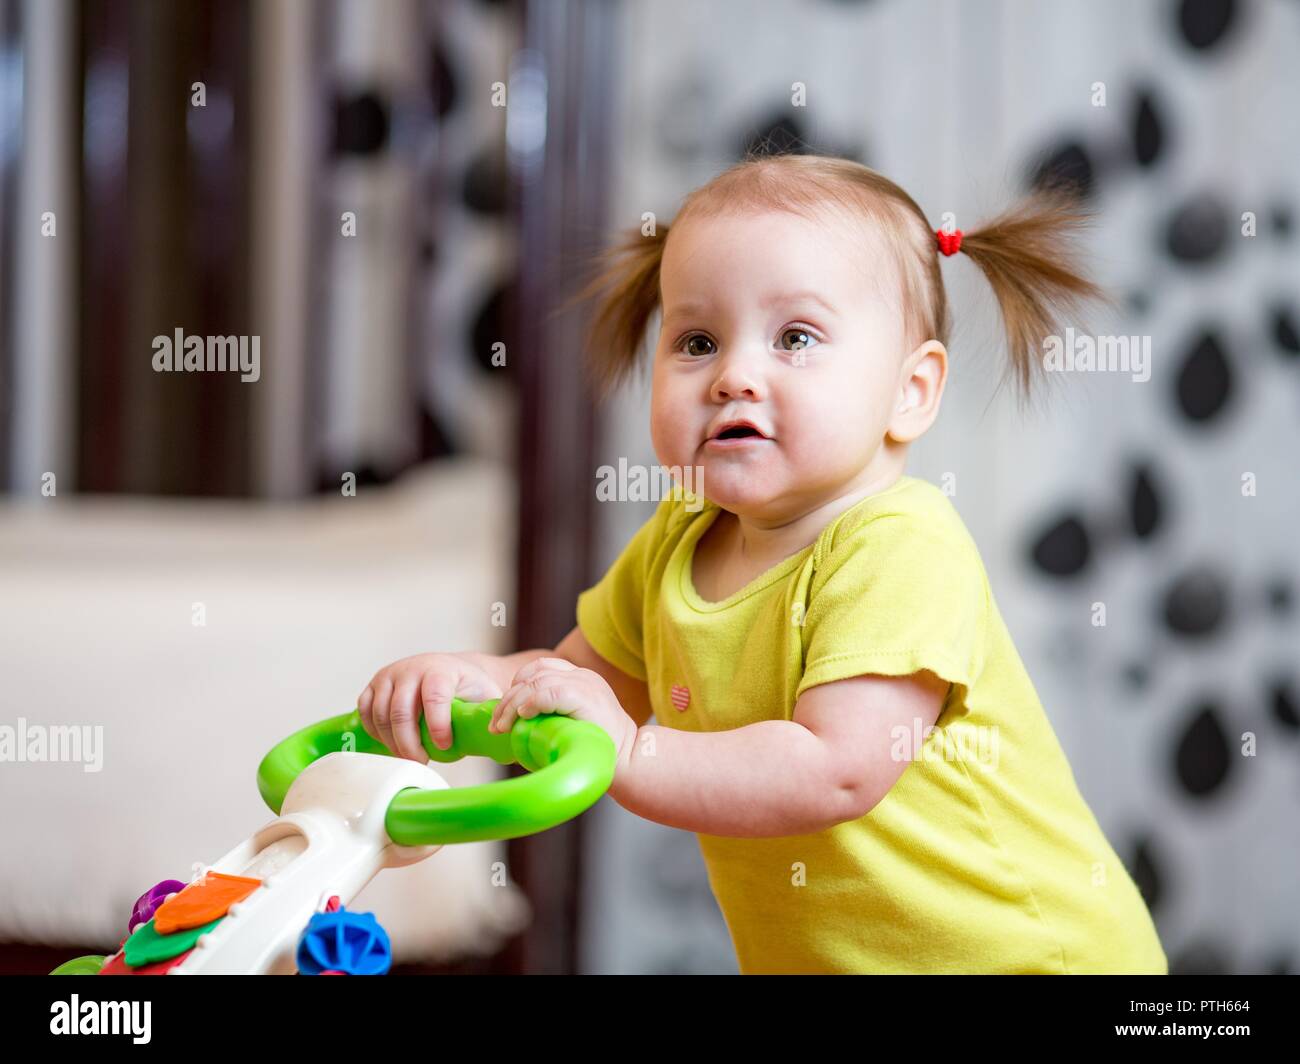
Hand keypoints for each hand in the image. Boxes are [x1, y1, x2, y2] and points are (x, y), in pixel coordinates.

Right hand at [357, 652, 502, 761]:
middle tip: (420, 762)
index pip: (434, 696)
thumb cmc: (469, 687)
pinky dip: (375, 732)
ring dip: (392, 742)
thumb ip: (492, 713)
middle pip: (400, 710)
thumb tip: (501, 735)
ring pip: (380, 714)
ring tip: (410, 756)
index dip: (437, 725)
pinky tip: (392, 743)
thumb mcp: (485, 695)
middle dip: (409, 743)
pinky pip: (365, 712)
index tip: (444, 747)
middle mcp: (411, 668)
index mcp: (441, 669)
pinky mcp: (374, 685)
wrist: (450, 670)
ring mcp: (389, 675)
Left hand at [489, 657, 638, 764]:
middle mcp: (583, 677)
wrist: (629, 761)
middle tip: (496, 724)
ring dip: (513, 704)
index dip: (518, 684)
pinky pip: (550, 692)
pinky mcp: (585, 696)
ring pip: (537, 682)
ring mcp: (585, 684)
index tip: (506, 710)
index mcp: (581, 679)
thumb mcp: (572, 726)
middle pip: (534, 673)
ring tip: (503, 726)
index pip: (542, 667)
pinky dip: (532, 703)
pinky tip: (523, 717)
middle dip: (509, 697)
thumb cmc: (598, 752)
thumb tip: (514, 730)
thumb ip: (550, 719)